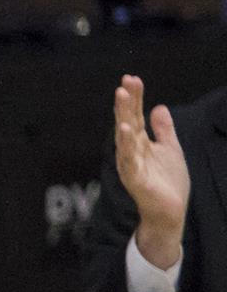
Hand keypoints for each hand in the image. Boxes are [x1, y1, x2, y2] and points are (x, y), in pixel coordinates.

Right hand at [113, 75, 188, 268]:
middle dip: (126, 103)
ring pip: (125, 137)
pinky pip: (128, 160)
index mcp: (141, 143)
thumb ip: (163, 130)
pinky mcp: (135, 179)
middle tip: (124, 83)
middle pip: (128, 122)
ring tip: (121, 98)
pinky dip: (125, 145)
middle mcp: (132, 151)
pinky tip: (125, 131)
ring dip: (122, 117)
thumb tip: (158, 107)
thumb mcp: (170, 149)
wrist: (170, 212)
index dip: (135, 98)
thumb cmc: (167, 183)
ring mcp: (131, 164)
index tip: (132, 79)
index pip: (135, 116)